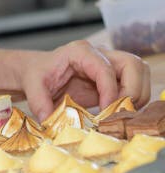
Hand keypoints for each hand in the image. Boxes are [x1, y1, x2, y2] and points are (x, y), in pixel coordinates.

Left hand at [20, 40, 149, 120]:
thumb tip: (48, 120)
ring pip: (139, 74)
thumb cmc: (37, 75)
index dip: (110, 91)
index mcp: (79, 52)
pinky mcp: (114, 78)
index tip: (105, 110)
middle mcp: (99, 54)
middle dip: (131, 91)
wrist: (38, 72)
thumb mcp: (32, 86)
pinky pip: (135, 85)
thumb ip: (39, 102)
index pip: (106, 68)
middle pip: (133, 65)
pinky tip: (116, 113)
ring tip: (117, 113)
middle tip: (117, 112)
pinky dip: (132, 100)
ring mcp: (110, 64)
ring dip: (136, 96)